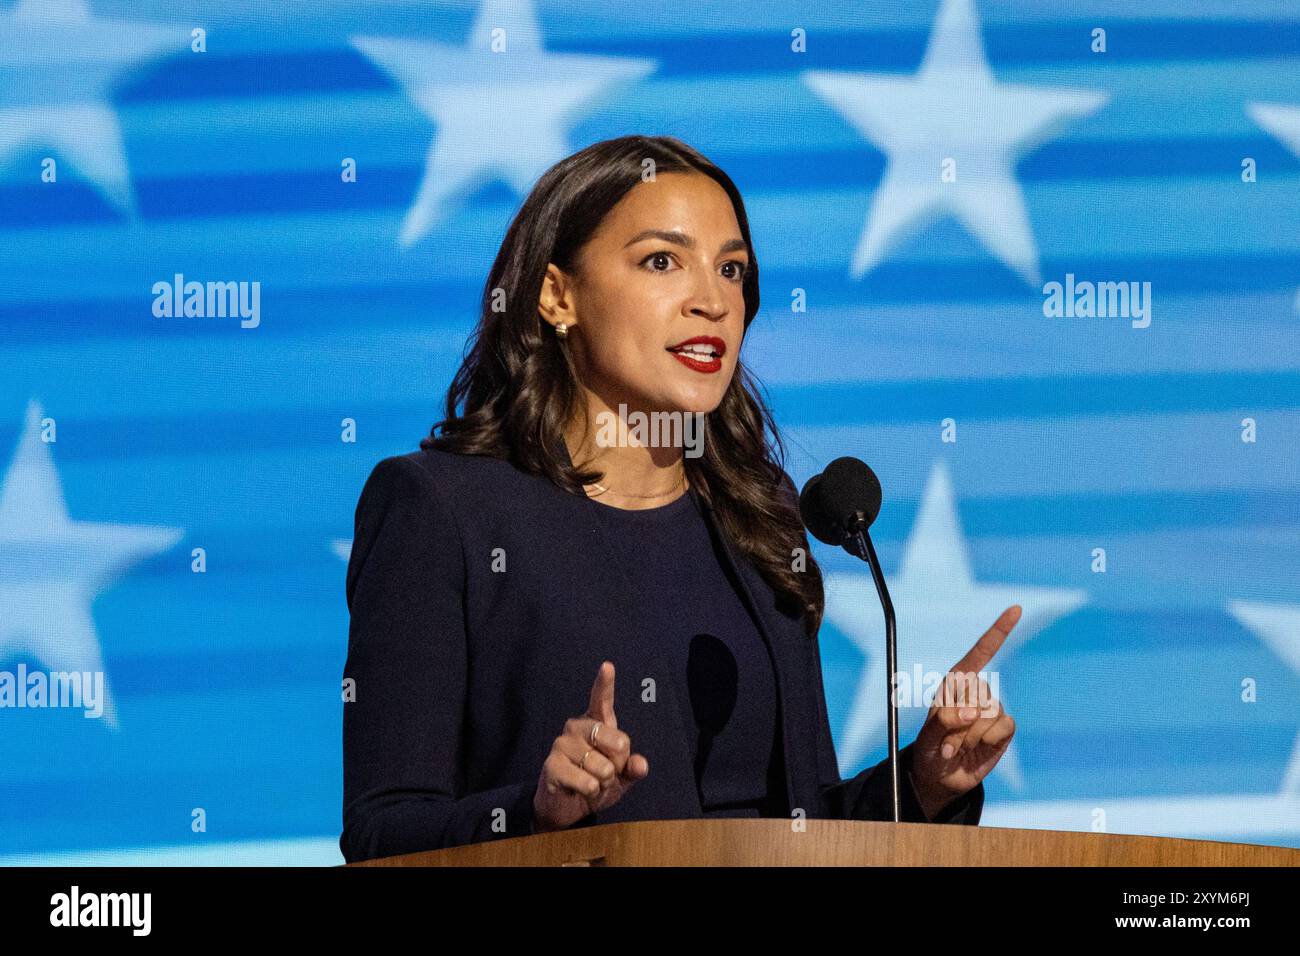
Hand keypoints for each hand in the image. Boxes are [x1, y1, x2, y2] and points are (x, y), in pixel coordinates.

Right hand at [532, 661, 649, 833]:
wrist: (566, 808)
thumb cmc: (595, 785)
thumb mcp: (621, 779)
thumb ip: (632, 769)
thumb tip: (641, 765)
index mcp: (596, 723)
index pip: (601, 700)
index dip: (605, 683)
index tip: (608, 666)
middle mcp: (576, 727)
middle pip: (618, 742)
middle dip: (619, 767)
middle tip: (604, 774)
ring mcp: (562, 744)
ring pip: (603, 767)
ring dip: (602, 784)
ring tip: (589, 783)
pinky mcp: (551, 765)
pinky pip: (588, 782)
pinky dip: (590, 793)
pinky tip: (577, 791)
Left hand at [909, 606, 1019, 818]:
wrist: (942, 776)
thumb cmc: (930, 750)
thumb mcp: (927, 736)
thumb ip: (944, 721)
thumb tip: (972, 712)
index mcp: (956, 681)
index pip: (981, 651)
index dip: (999, 630)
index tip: (1017, 609)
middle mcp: (976, 691)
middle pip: (978, 692)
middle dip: (957, 720)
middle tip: (945, 737)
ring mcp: (992, 709)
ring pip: (989, 713)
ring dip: (969, 735)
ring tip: (957, 746)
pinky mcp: (1004, 728)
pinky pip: (1004, 726)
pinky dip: (988, 739)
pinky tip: (977, 748)